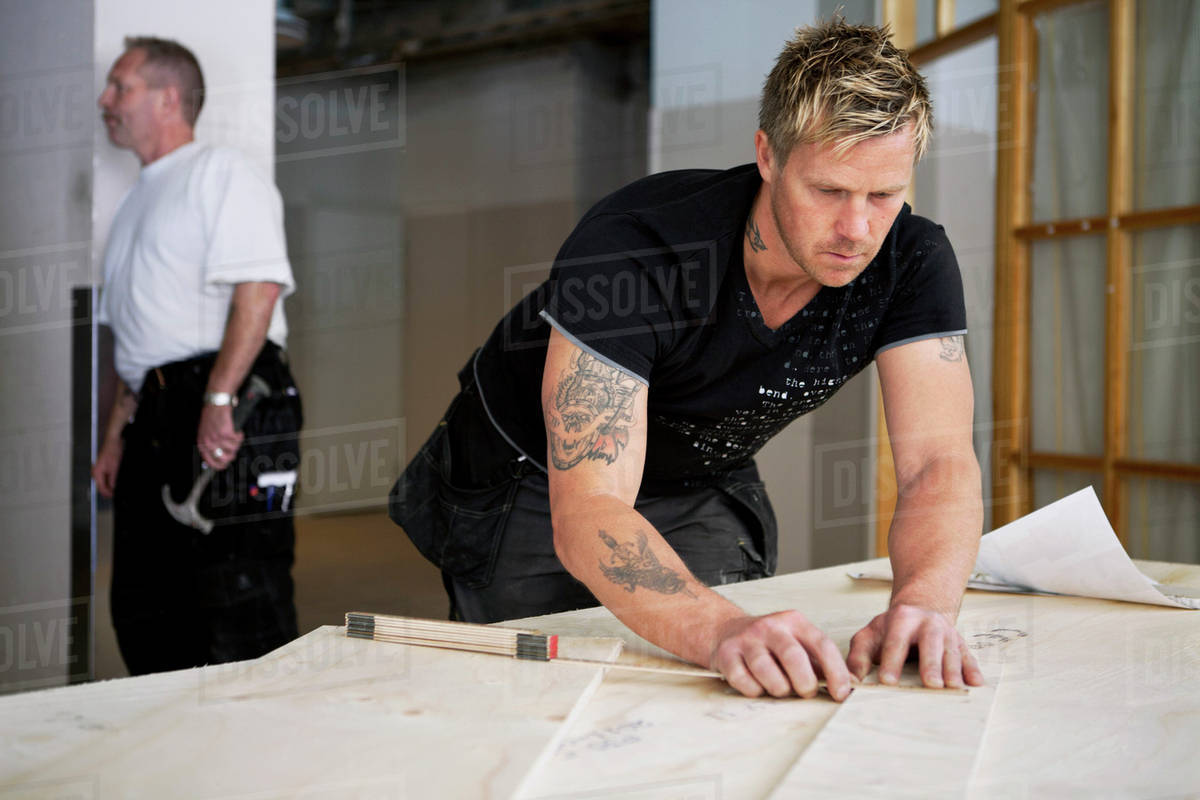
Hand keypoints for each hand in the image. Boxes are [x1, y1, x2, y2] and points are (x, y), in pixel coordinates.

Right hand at [91, 440, 122, 497]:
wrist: (113, 441)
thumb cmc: (112, 451)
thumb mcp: (114, 468)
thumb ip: (112, 479)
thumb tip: (112, 488)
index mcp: (96, 473)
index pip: (100, 488)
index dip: (108, 493)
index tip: (114, 496)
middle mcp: (96, 472)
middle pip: (101, 486)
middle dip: (109, 490)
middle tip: (116, 493)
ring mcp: (99, 469)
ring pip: (103, 482)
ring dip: (110, 485)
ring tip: (117, 487)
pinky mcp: (103, 467)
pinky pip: (105, 477)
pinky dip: (110, 480)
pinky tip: (115, 480)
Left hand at [197, 403, 242, 469]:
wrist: (216, 403)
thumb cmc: (212, 415)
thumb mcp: (206, 432)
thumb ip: (210, 444)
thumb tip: (218, 455)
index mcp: (202, 443)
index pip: (211, 461)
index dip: (220, 465)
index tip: (225, 465)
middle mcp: (209, 442)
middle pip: (225, 458)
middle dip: (232, 454)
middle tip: (233, 448)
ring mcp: (218, 438)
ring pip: (234, 448)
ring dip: (236, 442)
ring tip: (234, 434)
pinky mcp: (227, 433)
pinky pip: (238, 439)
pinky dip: (240, 435)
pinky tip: (236, 430)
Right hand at [709, 610, 852, 700]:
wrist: (727, 631)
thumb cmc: (770, 644)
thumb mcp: (797, 643)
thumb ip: (820, 663)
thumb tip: (849, 685)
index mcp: (795, 623)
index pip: (822, 645)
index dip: (835, 671)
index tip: (840, 693)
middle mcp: (771, 627)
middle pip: (793, 656)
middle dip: (804, 683)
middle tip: (805, 692)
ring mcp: (747, 639)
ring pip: (767, 671)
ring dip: (778, 689)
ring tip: (780, 689)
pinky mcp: (727, 654)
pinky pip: (743, 680)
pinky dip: (755, 690)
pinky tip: (758, 686)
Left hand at [847, 604, 984, 688]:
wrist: (920, 607)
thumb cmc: (892, 627)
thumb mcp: (870, 634)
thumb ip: (858, 656)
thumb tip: (851, 680)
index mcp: (901, 620)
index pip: (895, 642)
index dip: (891, 661)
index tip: (888, 681)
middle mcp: (927, 624)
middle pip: (929, 644)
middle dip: (930, 664)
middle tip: (931, 684)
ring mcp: (946, 633)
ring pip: (951, 650)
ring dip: (953, 669)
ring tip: (953, 688)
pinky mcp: (960, 643)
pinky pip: (968, 656)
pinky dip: (972, 669)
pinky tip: (975, 683)